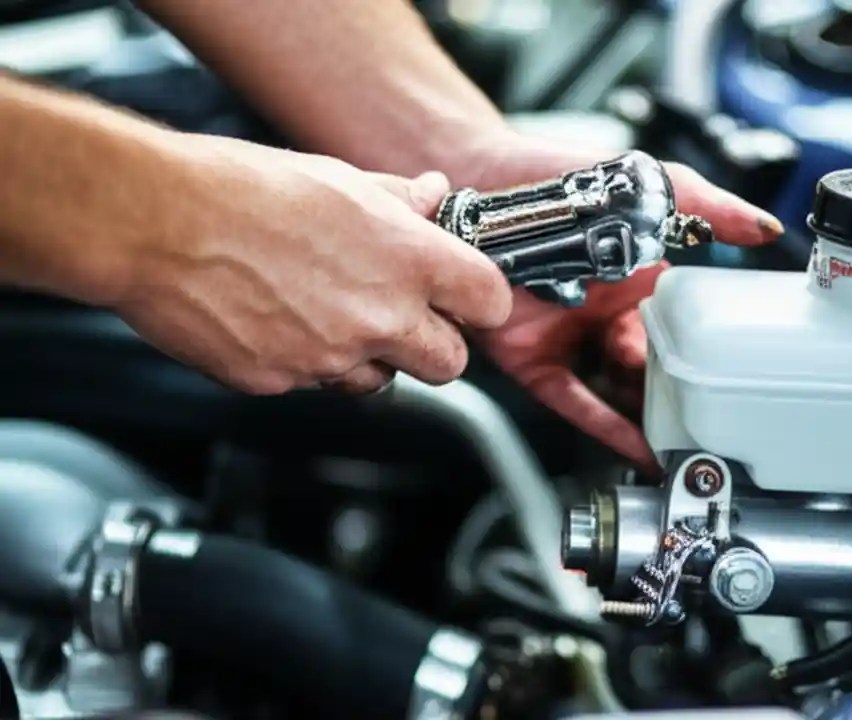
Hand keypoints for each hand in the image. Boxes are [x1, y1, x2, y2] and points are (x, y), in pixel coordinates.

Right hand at [112, 136, 511, 394]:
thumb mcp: (337, 178)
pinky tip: (276, 319)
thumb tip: (433, 199)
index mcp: (408, 259)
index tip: (469, 297)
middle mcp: (379, 316)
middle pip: (450, 364)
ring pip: (380, 382)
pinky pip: (313, 385)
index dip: (483, 302)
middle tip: (405, 318)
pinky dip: (304, 362)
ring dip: (367, 358)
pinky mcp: (281, 383)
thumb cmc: (238, 190)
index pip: (492, 302)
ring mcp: (330, 358)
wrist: (153, 222)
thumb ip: (399, 201)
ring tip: (324, 311)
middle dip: (435, 346)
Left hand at [461, 133, 783, 471]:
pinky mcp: (534, 358)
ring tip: (690, 445)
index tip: (738, 374)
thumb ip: (707, 208)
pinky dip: (607, 426)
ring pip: (619, 389)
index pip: (682, 326)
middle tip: (716, 416)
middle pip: (654, 366)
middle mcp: (606, 313)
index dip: (707, 351)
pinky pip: (574, 401)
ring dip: (652, 418)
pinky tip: (642, 449)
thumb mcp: (645, 186)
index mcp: (636, 280)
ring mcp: (571, 337)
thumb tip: (764, 229)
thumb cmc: (557, 175)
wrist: (481, 178)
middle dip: (683, 394)